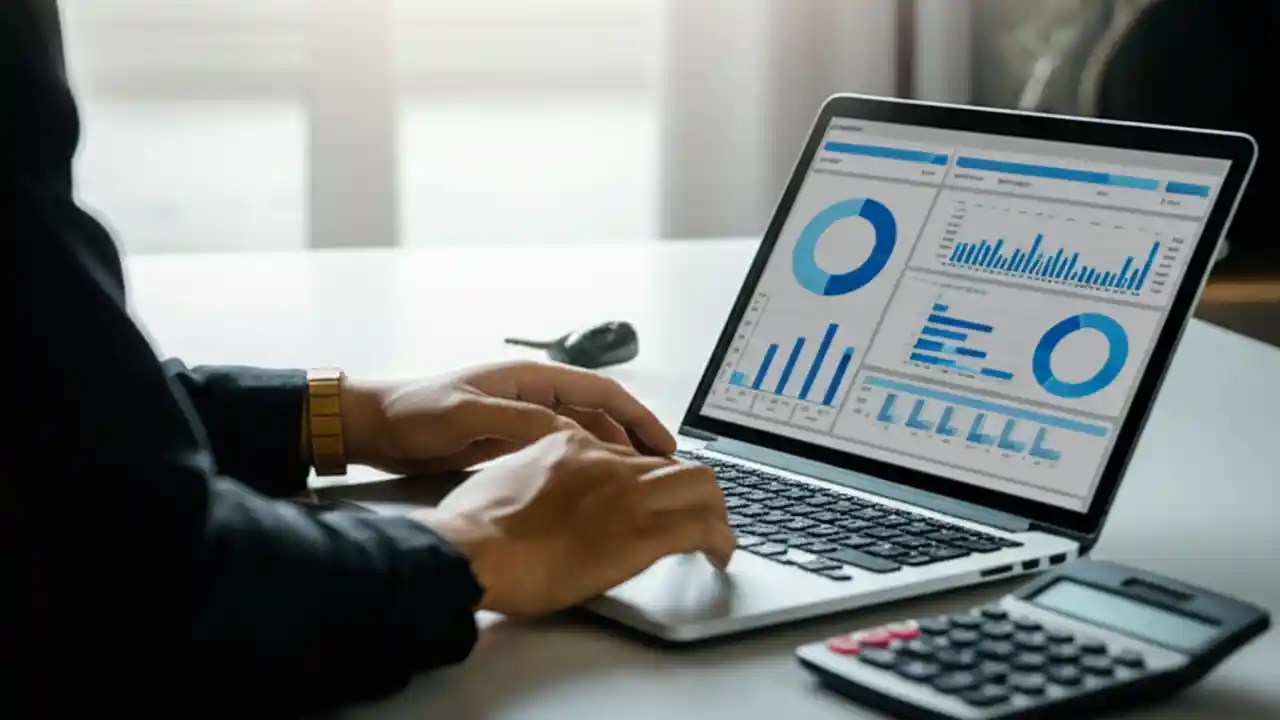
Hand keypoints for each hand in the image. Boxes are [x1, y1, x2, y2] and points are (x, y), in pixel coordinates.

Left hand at [339, 361, 675, 474]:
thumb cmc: (413, 414)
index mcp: (529, 379)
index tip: (663, 443)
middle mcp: (531, 396)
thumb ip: (517, 422)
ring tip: (637, 482)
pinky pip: (560, 452)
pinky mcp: (508, 443)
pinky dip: (584, 466)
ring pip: (583, 435)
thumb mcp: (466, 415)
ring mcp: (521, 420)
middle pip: (599, 414)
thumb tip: (569, 433)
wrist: (373, 429)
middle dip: (633, 438)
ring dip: (612, 454)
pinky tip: (594, 488)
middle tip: (662, 470)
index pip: (600, 392)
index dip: (636, 416)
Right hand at [414, 429, 732, 615]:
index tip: (652, 497)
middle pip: (672, 464)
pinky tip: (720, 556)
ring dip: (716, 512)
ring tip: (717, 537)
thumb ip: (531, 479)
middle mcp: (606, 462)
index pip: (629, 454)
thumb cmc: (472, 528)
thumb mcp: (502, 480)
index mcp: (571, 445)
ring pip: (701, 485)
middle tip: (696, 516)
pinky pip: (701, 528)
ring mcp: (627, 496)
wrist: (472, 549)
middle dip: (692, 491)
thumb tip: (536, 499)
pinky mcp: (640, 535)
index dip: (648, 478)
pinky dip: (720, 541)